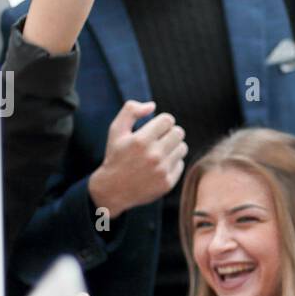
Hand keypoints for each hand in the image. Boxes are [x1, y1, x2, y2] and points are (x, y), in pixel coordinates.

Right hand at [88, 100, 186, 219]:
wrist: (113, 190)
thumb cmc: (116, 156)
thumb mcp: (116, 130)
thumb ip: (130, 111)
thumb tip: (152, 105)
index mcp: (141, 140)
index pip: (168, 120)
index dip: (163, 121)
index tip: (156, 127)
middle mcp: (153, 156)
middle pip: (179, 132)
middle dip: (170, 132)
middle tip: (161, 138)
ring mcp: (162, 171)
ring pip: (182, 148)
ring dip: (173, 147)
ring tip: (160, 150)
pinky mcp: (167, 183)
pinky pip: (180, 164)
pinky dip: (172, 162)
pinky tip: (159, 165)